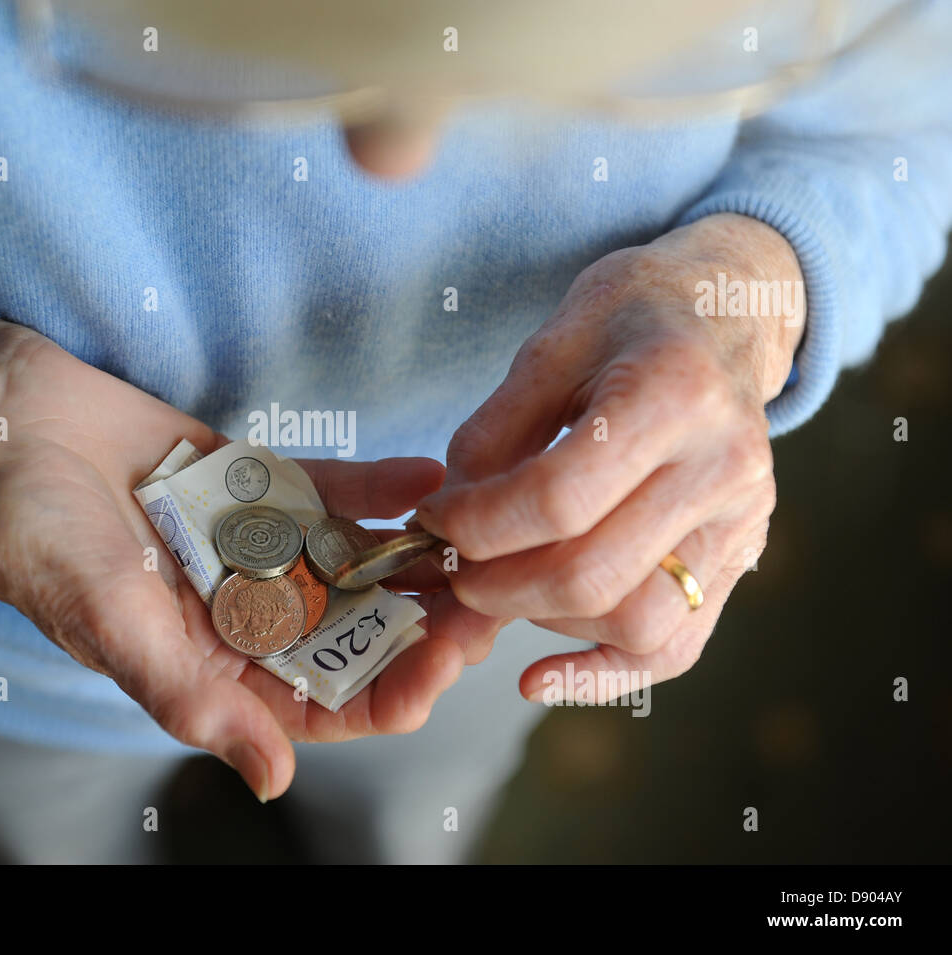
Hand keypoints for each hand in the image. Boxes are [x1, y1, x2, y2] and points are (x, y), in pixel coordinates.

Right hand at [0, 309, 500, 799]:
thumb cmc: (31, 533)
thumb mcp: (111, 622)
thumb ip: (191, 697)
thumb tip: (273, 780)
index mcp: (204, 668)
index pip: (319, 701)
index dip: (388, 690)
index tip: (445, 661)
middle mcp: (234, 616)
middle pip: (349, 635)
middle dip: (419, 622)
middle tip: (486, 596)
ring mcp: (246, 549)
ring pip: (346, 566)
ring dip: (407, 558)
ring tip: (476, 539)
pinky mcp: (245, 484)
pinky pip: (321, 493)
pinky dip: (370, 490)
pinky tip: (421, 481)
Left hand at [415, 214, 804, 699]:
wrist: (723, 317)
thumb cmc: (628, 319)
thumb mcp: (551, 342)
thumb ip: (495, 433)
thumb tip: (448, 521)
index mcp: (673, 393)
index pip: (558, 499)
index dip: (477, 524)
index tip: (433, 520)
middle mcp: (723, 466)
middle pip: (592, 575)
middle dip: (496, 587)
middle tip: (450, 567)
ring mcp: (743, 521)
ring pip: (636, 624)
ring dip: (544, 621)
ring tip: (501, 583)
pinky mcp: (741, 560)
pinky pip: (675, 647)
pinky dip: (603, 675)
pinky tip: (537, 676)